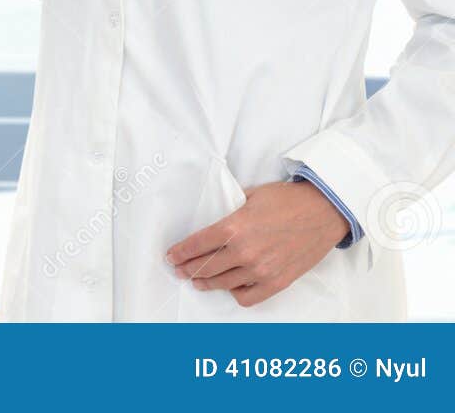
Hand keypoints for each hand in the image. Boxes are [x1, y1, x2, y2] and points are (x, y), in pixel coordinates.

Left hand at [167, 179, 350, 307]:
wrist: (323, 212)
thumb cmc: (287, 200)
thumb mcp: (249, 197)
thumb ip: (229, 212)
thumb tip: (213, 220)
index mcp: (234, 227)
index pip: (196, 245)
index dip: (180, 252)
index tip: (171, 256)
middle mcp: (245, 252)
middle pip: (205, 267)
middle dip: (188, 269)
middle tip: (179, 269)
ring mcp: (262, 270)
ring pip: (223, 284)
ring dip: (206, 283)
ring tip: (198, 281)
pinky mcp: (278, 282)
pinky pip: (248, 297)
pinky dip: (236, 293)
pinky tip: (230, 286)